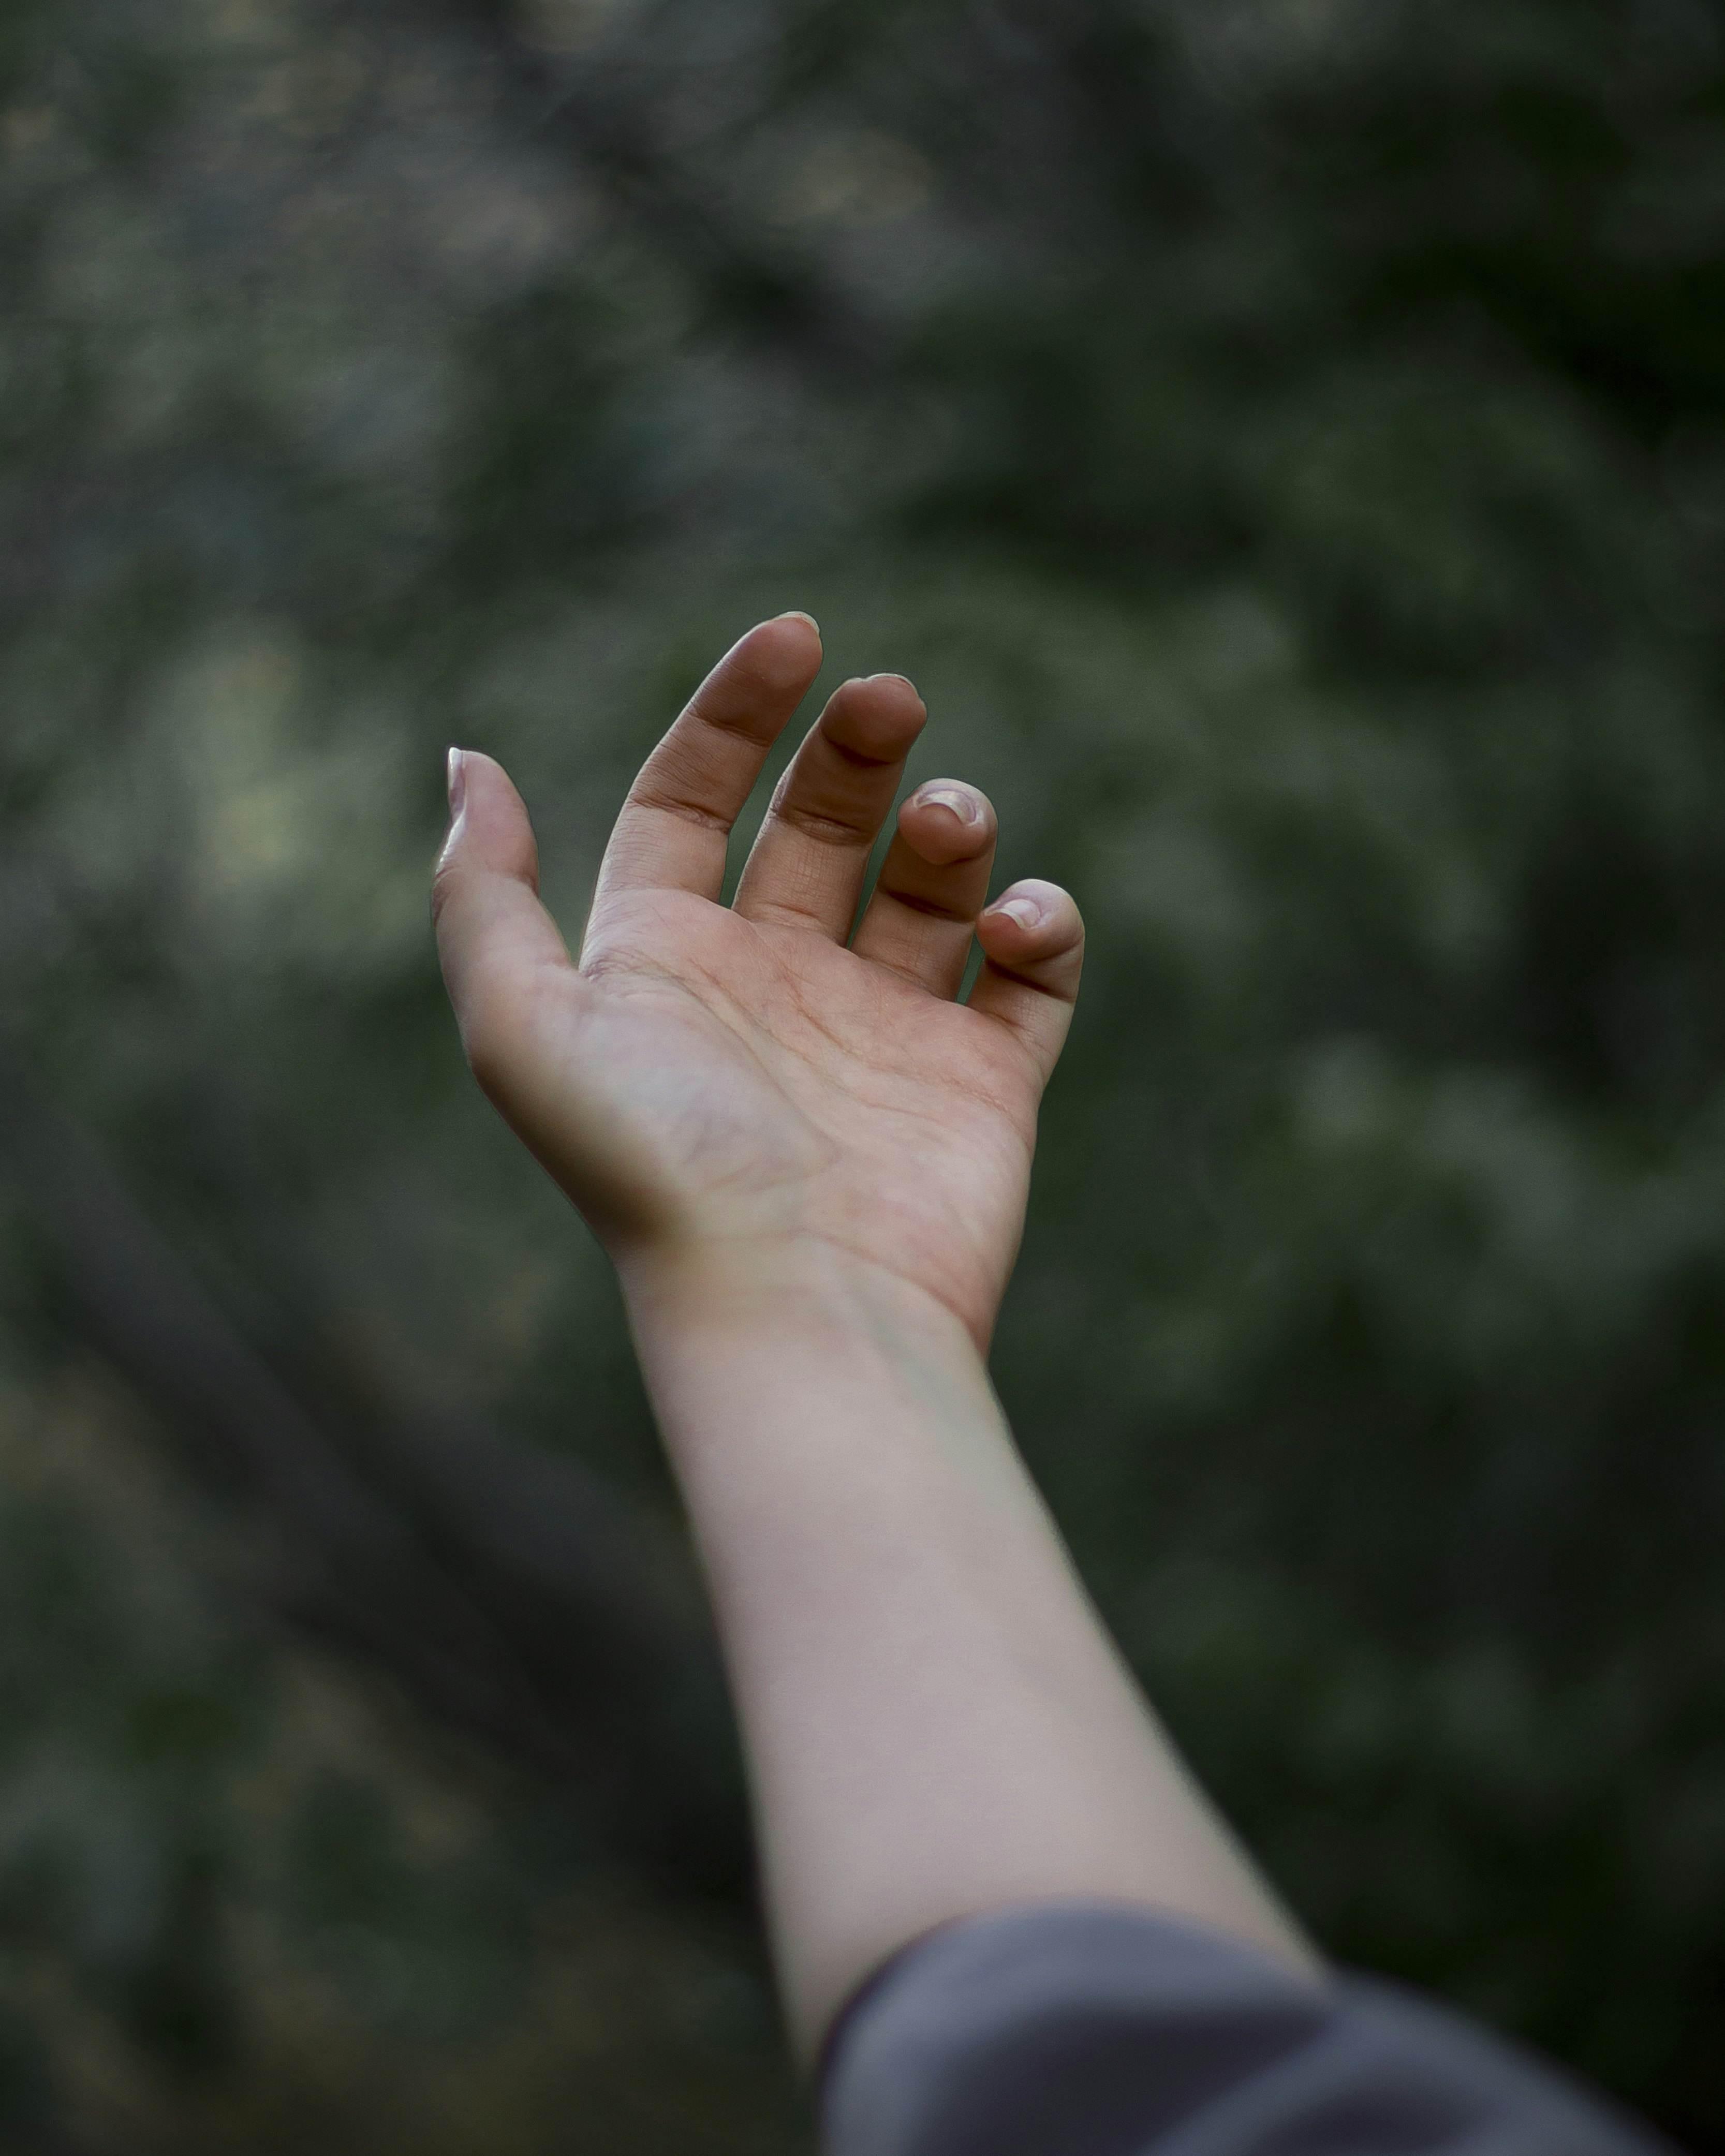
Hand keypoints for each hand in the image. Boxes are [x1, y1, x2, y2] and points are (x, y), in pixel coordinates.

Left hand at [432, 613, 1082, 1347]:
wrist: (799, 1304)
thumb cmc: (658, 1167)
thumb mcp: (525, 1024)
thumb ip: (481, 892)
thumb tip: (467, 760)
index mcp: (670, 962)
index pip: (694, 800)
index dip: (735, 712)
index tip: (797, 637)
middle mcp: (775, 988)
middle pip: (820, 823)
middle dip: (855, 747)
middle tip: (891, 701)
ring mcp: (886, 1033)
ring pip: (932, 885)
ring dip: (949, 825)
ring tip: (952, 826)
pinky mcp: (983, 1081)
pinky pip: (1031, 976)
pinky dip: (1040, 924)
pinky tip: (1016, 922)